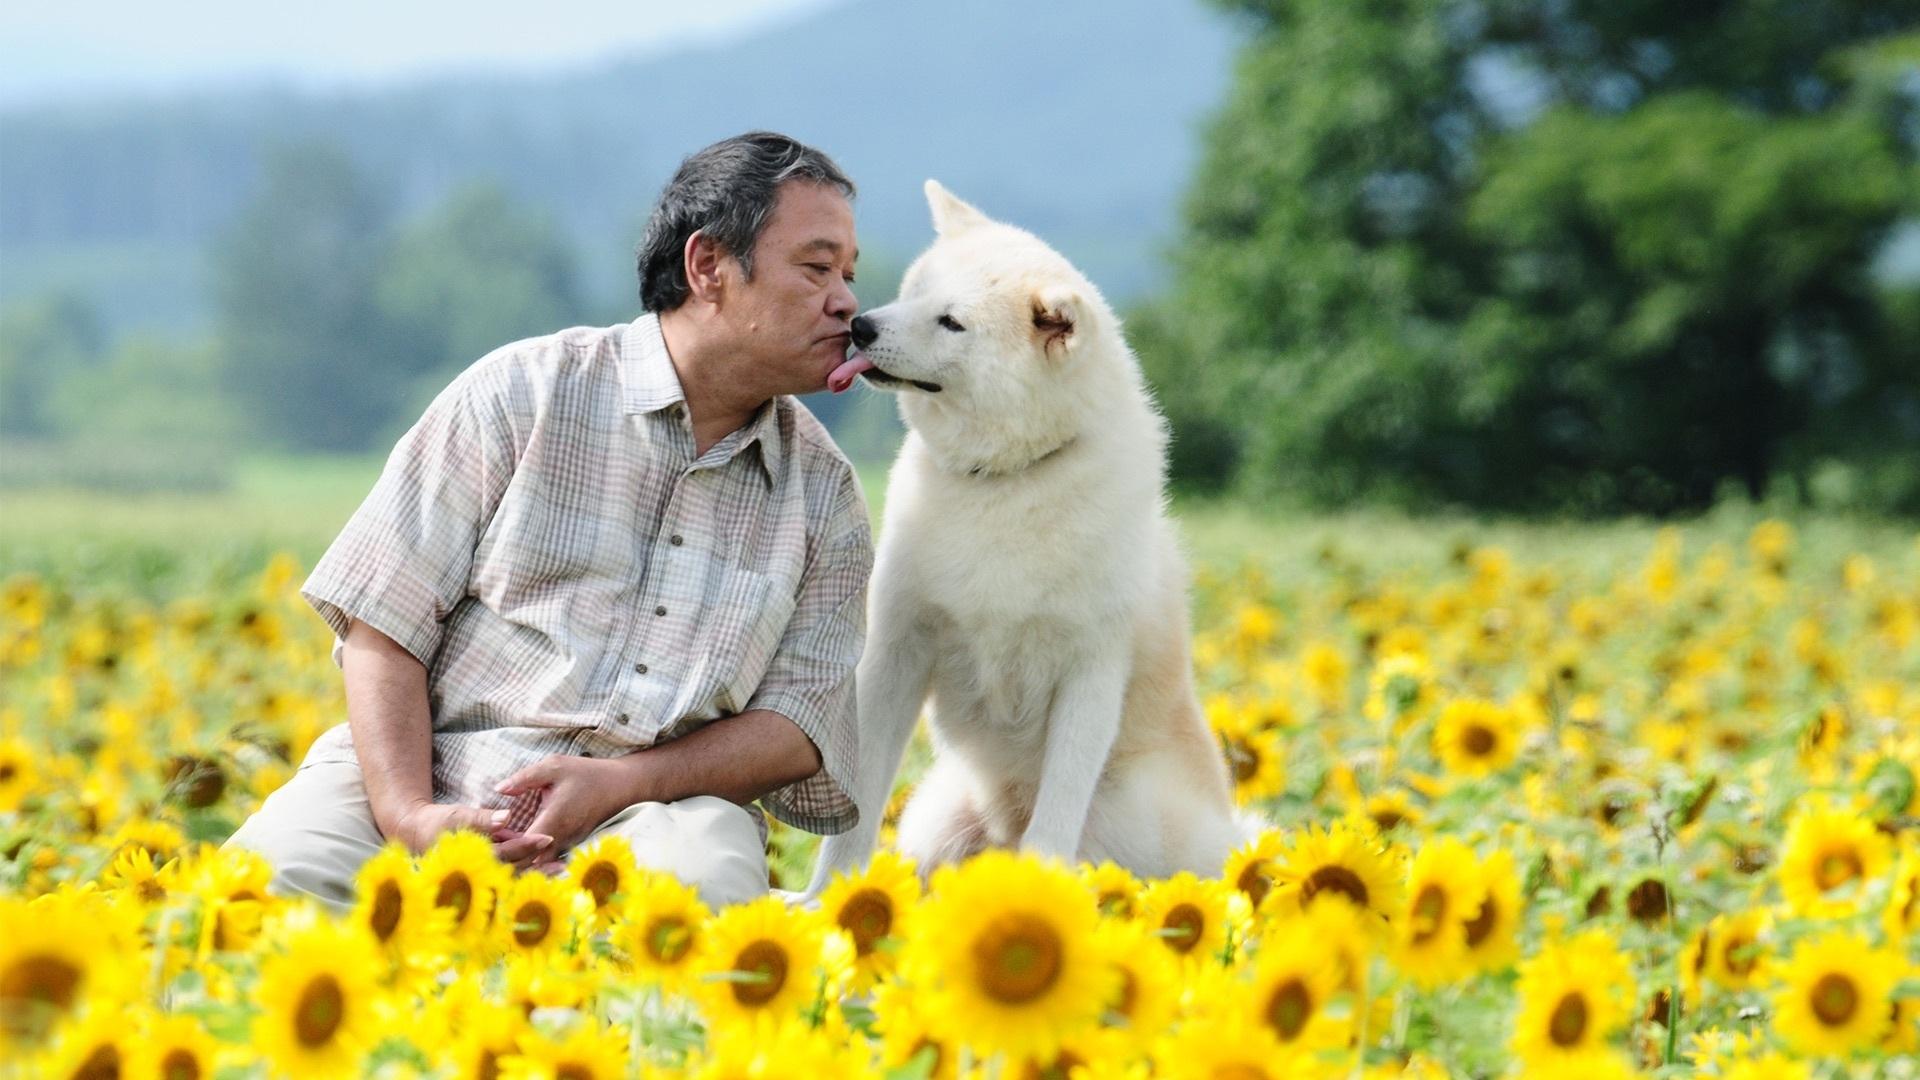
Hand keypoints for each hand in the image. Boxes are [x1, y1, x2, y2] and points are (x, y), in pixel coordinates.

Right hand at [388, 799, 553, 865]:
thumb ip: (483, 818)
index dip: (525, 846)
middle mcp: (475, 874)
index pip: (504, 854)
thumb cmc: (438, 822)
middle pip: (512, 873)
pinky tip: (545, 868)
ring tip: (561, 869)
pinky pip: (508, 876)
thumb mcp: (459, 815)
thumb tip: (507, 817)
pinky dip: (527, 872)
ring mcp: (479, 878)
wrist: (416, 834)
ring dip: (536, 874)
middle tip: (563, 865)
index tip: (546, 839)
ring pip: (512, 878)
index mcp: (471, 859)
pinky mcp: (484, 875)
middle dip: (537, 868)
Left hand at [494, 754, 637, 872]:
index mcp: (553, 819)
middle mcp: (560, 838)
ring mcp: (566, 845)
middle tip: (487, 848)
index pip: (523, 846)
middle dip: (507, 858)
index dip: (503, 846)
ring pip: (537, 864)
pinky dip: (530, 856)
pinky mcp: (570, 846)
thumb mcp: (555, 767)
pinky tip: (516, 845)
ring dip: (518, 859)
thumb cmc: (587, 774)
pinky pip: (546, 859)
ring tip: (497, 848)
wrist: (621, 786)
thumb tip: (498, 788)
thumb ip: (525, 778)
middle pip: (528, 862)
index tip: (487, 839)